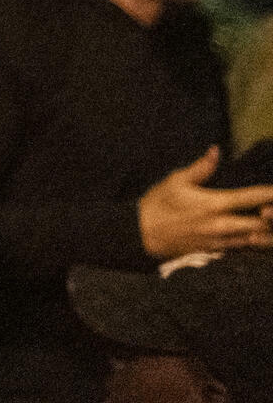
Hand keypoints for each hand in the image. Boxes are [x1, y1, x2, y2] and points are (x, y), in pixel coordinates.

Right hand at [139, 148, 272, 258]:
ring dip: (267, 233)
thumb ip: (201, 167)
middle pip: (262, 225)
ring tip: (269, 224)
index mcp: (214, 204)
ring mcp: (221, 241)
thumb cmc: (158, 204)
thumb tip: (216, 150)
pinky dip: (254, 244)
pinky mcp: (216, 252)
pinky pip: (243, 250)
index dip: (270, 194)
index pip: (251, 198)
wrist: (143, 233)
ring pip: (256, 241)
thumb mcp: (176, 180)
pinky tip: (255, 237)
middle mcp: (223, 224)